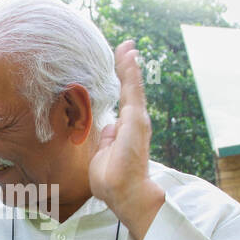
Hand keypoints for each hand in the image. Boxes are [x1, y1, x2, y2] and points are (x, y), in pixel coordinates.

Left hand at [89, 40, 164, 239]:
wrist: (124, 193)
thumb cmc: (112, 180)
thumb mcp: (103, 154)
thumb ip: (108, 139)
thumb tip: (109, 128)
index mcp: (126, 129)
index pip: (124, 99)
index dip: (122, 81)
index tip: (121, 62)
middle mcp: (134, 122)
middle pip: (131, 88)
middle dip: (128, 67)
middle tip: (127, 46)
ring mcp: (136, 120)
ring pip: (132, 86)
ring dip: (129, 65)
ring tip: (127, 46)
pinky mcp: (136, 120)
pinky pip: (132, 91)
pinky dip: (130, 73)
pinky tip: (128, 56)